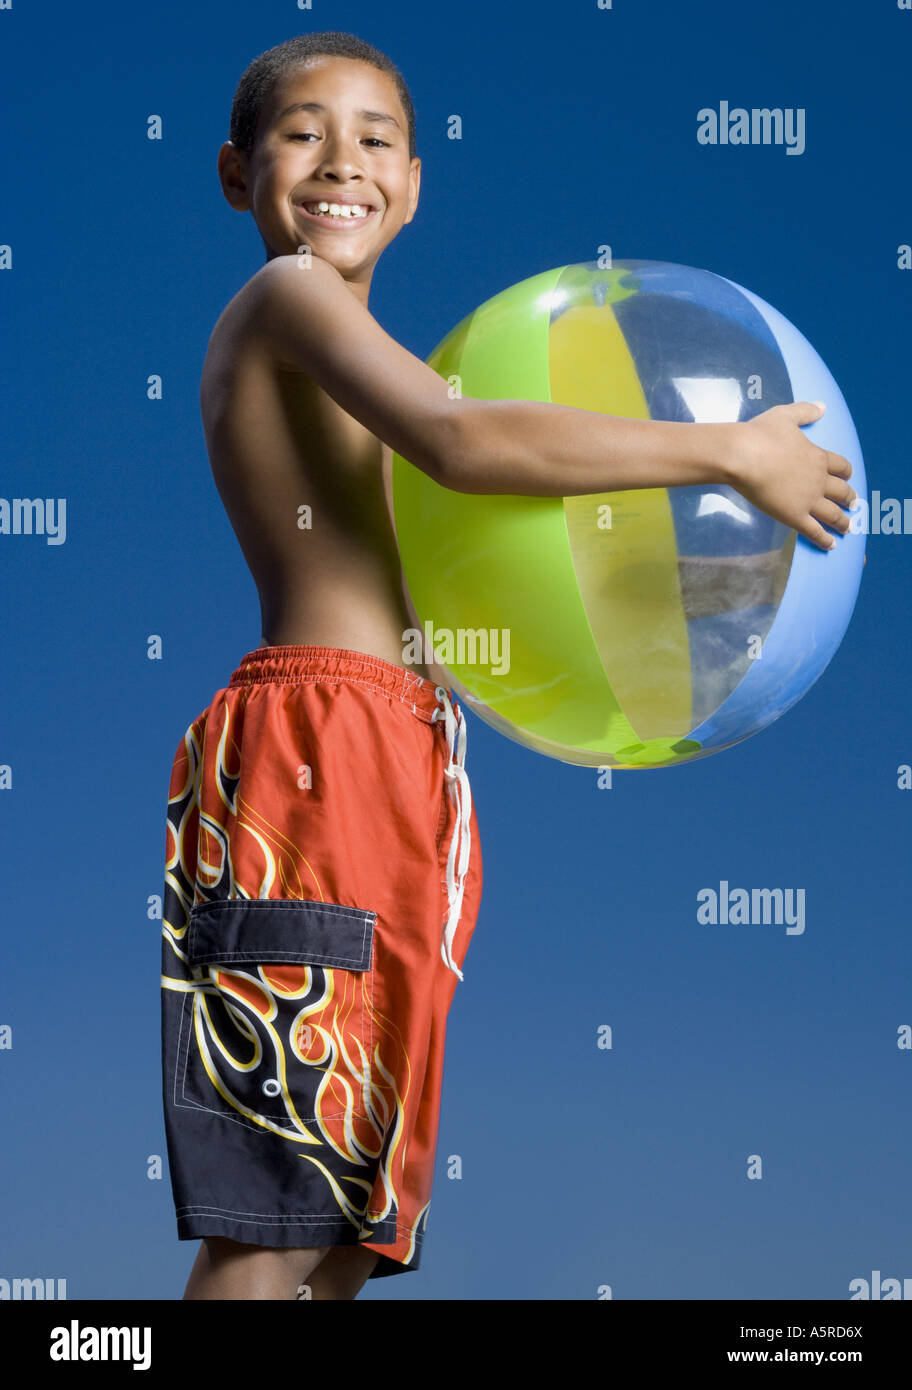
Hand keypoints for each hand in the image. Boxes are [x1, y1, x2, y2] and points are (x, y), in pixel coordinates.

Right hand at [727, 401, 856, 550]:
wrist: (743, 456)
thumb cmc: (761, 434)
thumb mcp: (786, 416)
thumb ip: (806, 411)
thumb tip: (822, 407)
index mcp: (818, 456)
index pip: (840, 466)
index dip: (846, 472)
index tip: (848, 477)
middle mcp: (818, 480)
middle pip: (841, 491)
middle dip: (849, 498)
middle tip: (854, 504)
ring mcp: (808, 500)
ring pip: (832, 514)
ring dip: (842, 521)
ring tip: (847, 528)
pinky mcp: (794, 516)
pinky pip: (814, 531)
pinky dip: (824, 539)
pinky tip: (831, 545)